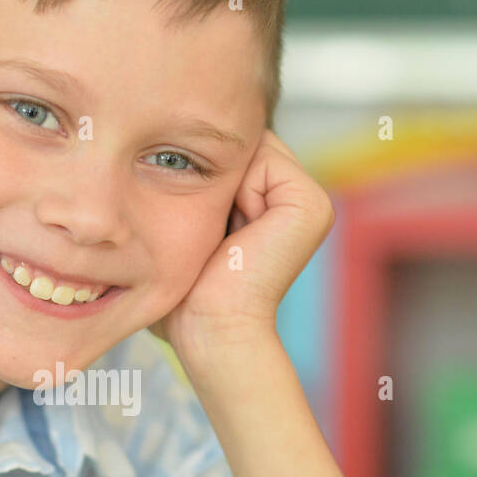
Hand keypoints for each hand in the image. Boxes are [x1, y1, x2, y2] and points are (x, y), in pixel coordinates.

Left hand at [149, 129, 334, 370]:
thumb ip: (193, 190)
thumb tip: (165, 153)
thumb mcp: (187, 231)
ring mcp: (311, 200)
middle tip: (202, 227)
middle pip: (241, 147)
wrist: (211, 329)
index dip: (200, 173)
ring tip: (220, 234)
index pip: (231, 154)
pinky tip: (234, 233)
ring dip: (221, 184)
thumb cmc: (189, 295)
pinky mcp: (311, 205)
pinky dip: (237, 189)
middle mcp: (297, 199)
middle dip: (211, 175)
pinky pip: (262, 159)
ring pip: (249, 149)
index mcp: (274, 204)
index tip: (187, 217)